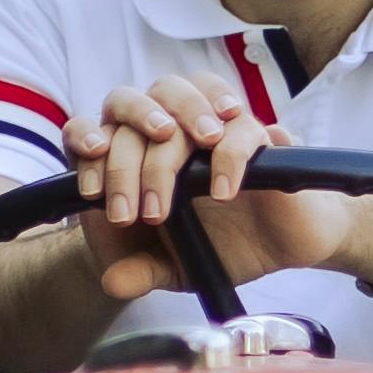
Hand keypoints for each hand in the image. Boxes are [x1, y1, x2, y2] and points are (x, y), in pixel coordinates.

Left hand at [60, 75, 372, 302]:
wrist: (288, 245)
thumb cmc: (227, 245)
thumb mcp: (177, 269)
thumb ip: (142, 271)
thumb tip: (112, 281)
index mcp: (136, 153)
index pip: (94, 127)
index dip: (85, 149)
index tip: (93, 192)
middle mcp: (167, 128)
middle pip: (127, 104)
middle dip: (126, 162)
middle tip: (140, 215)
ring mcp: (209, 124)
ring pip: (175, 91)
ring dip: (169, 139)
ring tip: (178, 189)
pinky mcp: (254, 132)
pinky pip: (237, 125)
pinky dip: (227, 156)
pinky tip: (223, 192)